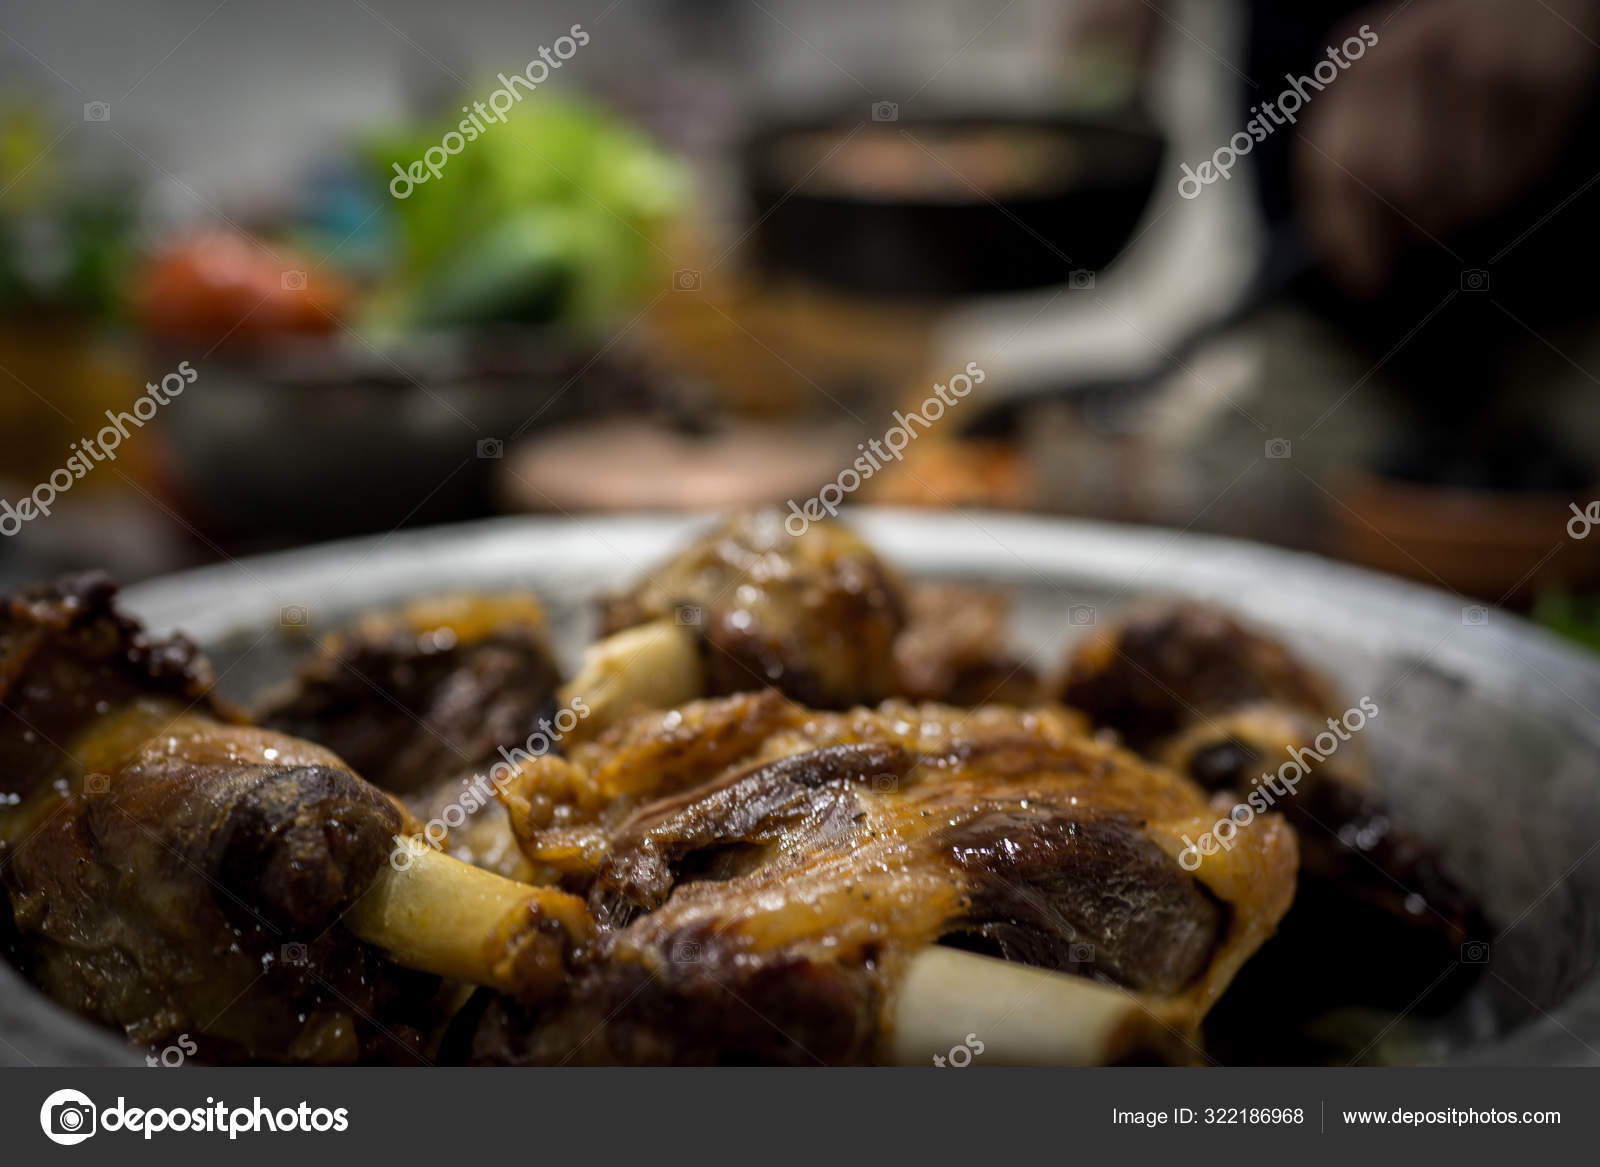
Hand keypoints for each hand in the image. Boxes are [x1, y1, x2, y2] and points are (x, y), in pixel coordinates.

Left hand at [1295, 0, 1599, 293]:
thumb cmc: (1443, 58)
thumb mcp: (1381, 90)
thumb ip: (1352, 162)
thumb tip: (1356, 267)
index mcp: (1356, 61)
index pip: (1330, 166)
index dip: (1343, 236)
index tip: (1365, 282)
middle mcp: (1410, 52)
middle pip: (1399, 182)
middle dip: (1414, 222)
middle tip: (1426, 224)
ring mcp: (1480, 59)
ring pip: (1462, 189)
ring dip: (1464, 209)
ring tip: (1468, 183)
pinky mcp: (1542, 74)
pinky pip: (1519, 173)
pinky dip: (1512, 185)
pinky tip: (1509, 155)